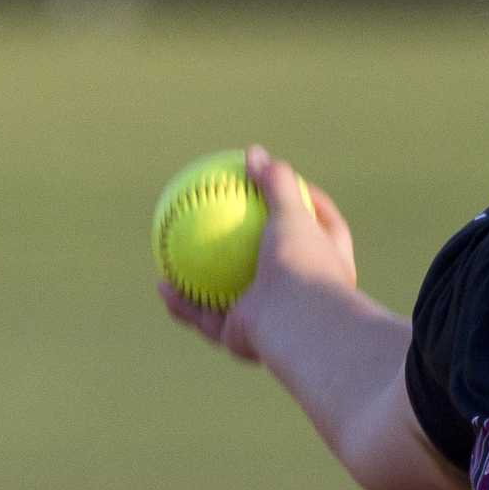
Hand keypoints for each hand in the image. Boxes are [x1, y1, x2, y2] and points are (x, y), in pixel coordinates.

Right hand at [158, 145, 356, 363]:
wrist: (297, 322)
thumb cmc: (302, 264)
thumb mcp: (294, 214)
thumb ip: (277, 184)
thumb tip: (254, 152)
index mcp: (326, 264)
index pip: (321, 228)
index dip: (305, 205)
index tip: (280, 186)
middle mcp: (300, 294)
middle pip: (268, 267)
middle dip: (242, 250)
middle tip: (215, 222)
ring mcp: (272, 318)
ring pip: (228, 298)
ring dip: (198, 283)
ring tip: (171, 261)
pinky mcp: (245, 337)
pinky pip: (206, 319)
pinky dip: (184, 305)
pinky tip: (162, 287)